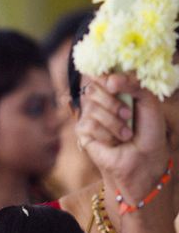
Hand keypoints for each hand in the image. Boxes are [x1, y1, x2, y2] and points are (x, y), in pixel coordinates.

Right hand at [77, 74, 169, 203]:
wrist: (145, 159)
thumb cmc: (149, 131)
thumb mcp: (149, 101)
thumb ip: (133, 84)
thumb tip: (110, 80)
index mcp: (114, 89)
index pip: (100, 73)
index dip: (106, 76)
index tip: (117, 84)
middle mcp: (100, 101)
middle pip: (92, 87)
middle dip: (112, 102)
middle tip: (128, 114)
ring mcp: (90, 116)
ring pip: (92, 108)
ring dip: (114, 122)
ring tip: (126, 134)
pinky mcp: (83, 133)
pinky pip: (89, 125)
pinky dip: (107, 134)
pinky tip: (115, 142)